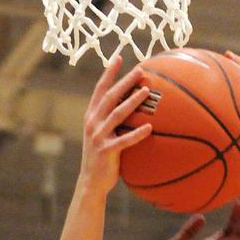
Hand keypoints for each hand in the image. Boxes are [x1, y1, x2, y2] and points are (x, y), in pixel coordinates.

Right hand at [79, 56, 152, 196]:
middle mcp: (93, 123)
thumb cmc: (102, 158)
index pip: (100, 89)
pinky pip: (124, 141)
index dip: (109, 73)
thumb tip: (131, 106)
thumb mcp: (103, 135)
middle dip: (125, 81)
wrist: (91, 182)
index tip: (119, 57)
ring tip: (147, 91)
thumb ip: (112, 121)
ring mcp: (98, 137)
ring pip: (117, 114)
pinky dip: (137, 134)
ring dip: (132, 101)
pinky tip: (149, 128)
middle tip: (141, 70)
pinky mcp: (106, 152)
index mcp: (91, 116)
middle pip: (110, 97)